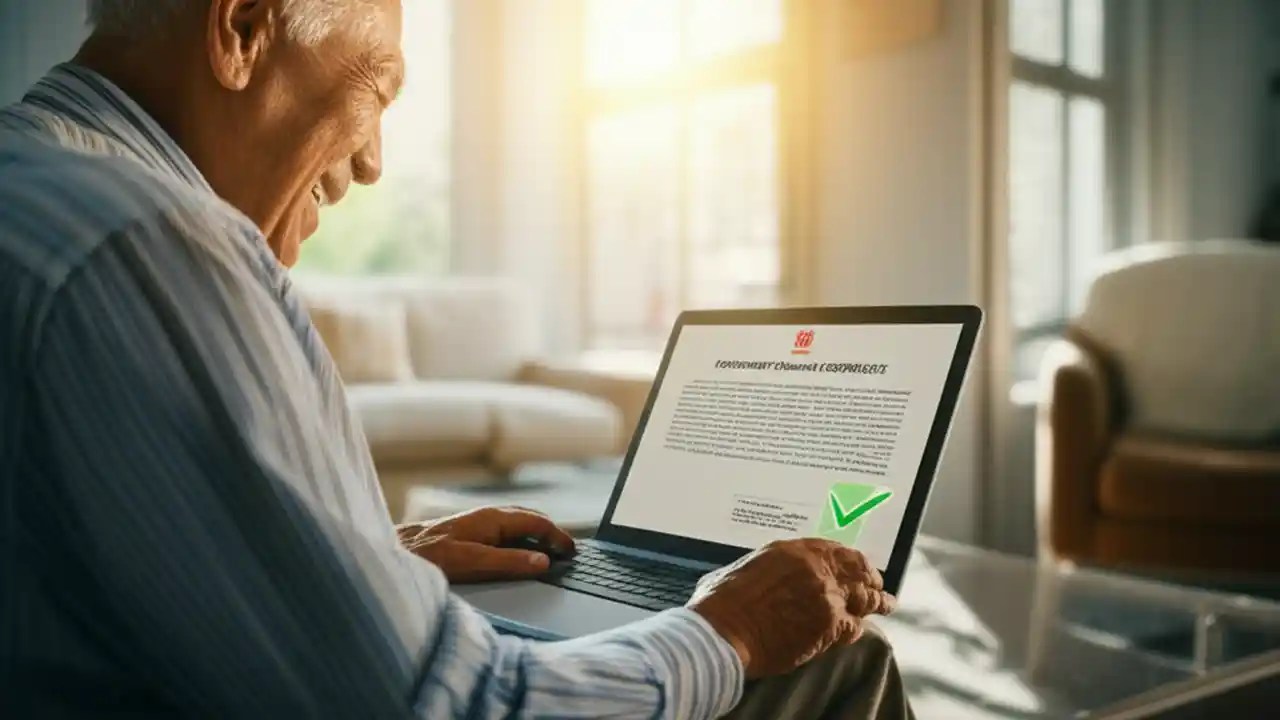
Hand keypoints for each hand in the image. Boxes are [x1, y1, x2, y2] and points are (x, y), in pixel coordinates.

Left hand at [397, 507, 574, 583]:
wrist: (391, 554)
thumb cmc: (426, 557)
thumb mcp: (472, 562)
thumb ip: (509, 561)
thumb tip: (543, 562)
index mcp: (492, 517)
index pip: (537, 521)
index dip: (558, 537)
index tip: (572, 551)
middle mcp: (486, 516)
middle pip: (529, 518)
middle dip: (551, 532)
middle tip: (567, 550)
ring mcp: (475, 523)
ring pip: (515, 523)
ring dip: (536, 534)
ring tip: (549, 550)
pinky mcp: (466, 533)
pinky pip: (502, 531)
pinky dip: (519, 539)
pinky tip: (516, 551)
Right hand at [688, 538, 895, 678]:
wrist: (724, 631)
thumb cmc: (722, 603)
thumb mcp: (743, 568)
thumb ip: (766, 567)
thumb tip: (766, 576)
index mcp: (792, 550)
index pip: (832, 549)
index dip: (848, 558)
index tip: (854, 563)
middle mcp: (815, 568)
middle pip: (855, 568)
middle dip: (869, 575)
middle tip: (877, 582)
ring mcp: (827, 596)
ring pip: (864, 596)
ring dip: (878, 601)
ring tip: (888, 603)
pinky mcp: (830, 626)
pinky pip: (855, 627)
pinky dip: (859, 628)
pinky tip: (862, 630)